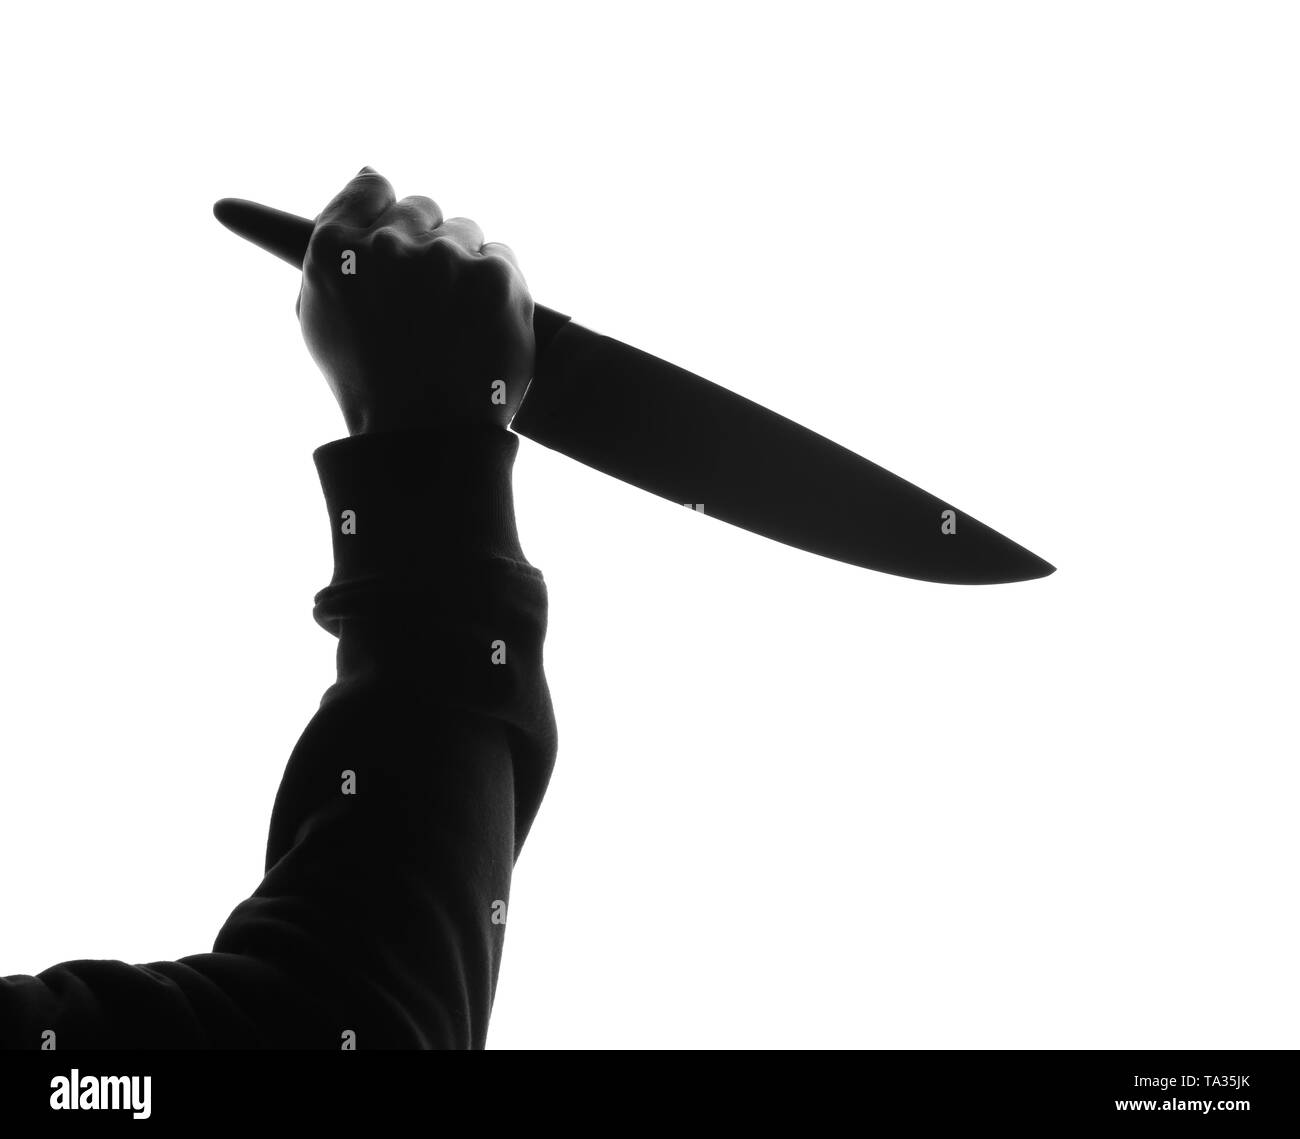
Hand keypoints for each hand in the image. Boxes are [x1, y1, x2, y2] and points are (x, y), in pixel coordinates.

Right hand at [296, 167, 533, 434]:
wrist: (427, 440)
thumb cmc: (372, 382)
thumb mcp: (324, 315)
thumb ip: (338, 239)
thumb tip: (370, 171)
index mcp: (333, 251)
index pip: (371, 188)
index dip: (387, 216)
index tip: (397, 245)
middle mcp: (386, 245)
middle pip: (421, 210)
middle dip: (425, 246)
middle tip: (428, 305)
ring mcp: (443, 258)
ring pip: (464, 233)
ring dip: (463, 267)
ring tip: (454, 326)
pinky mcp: (494, 275)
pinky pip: (500, 257)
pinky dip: (496, 287)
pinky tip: (481, 327)